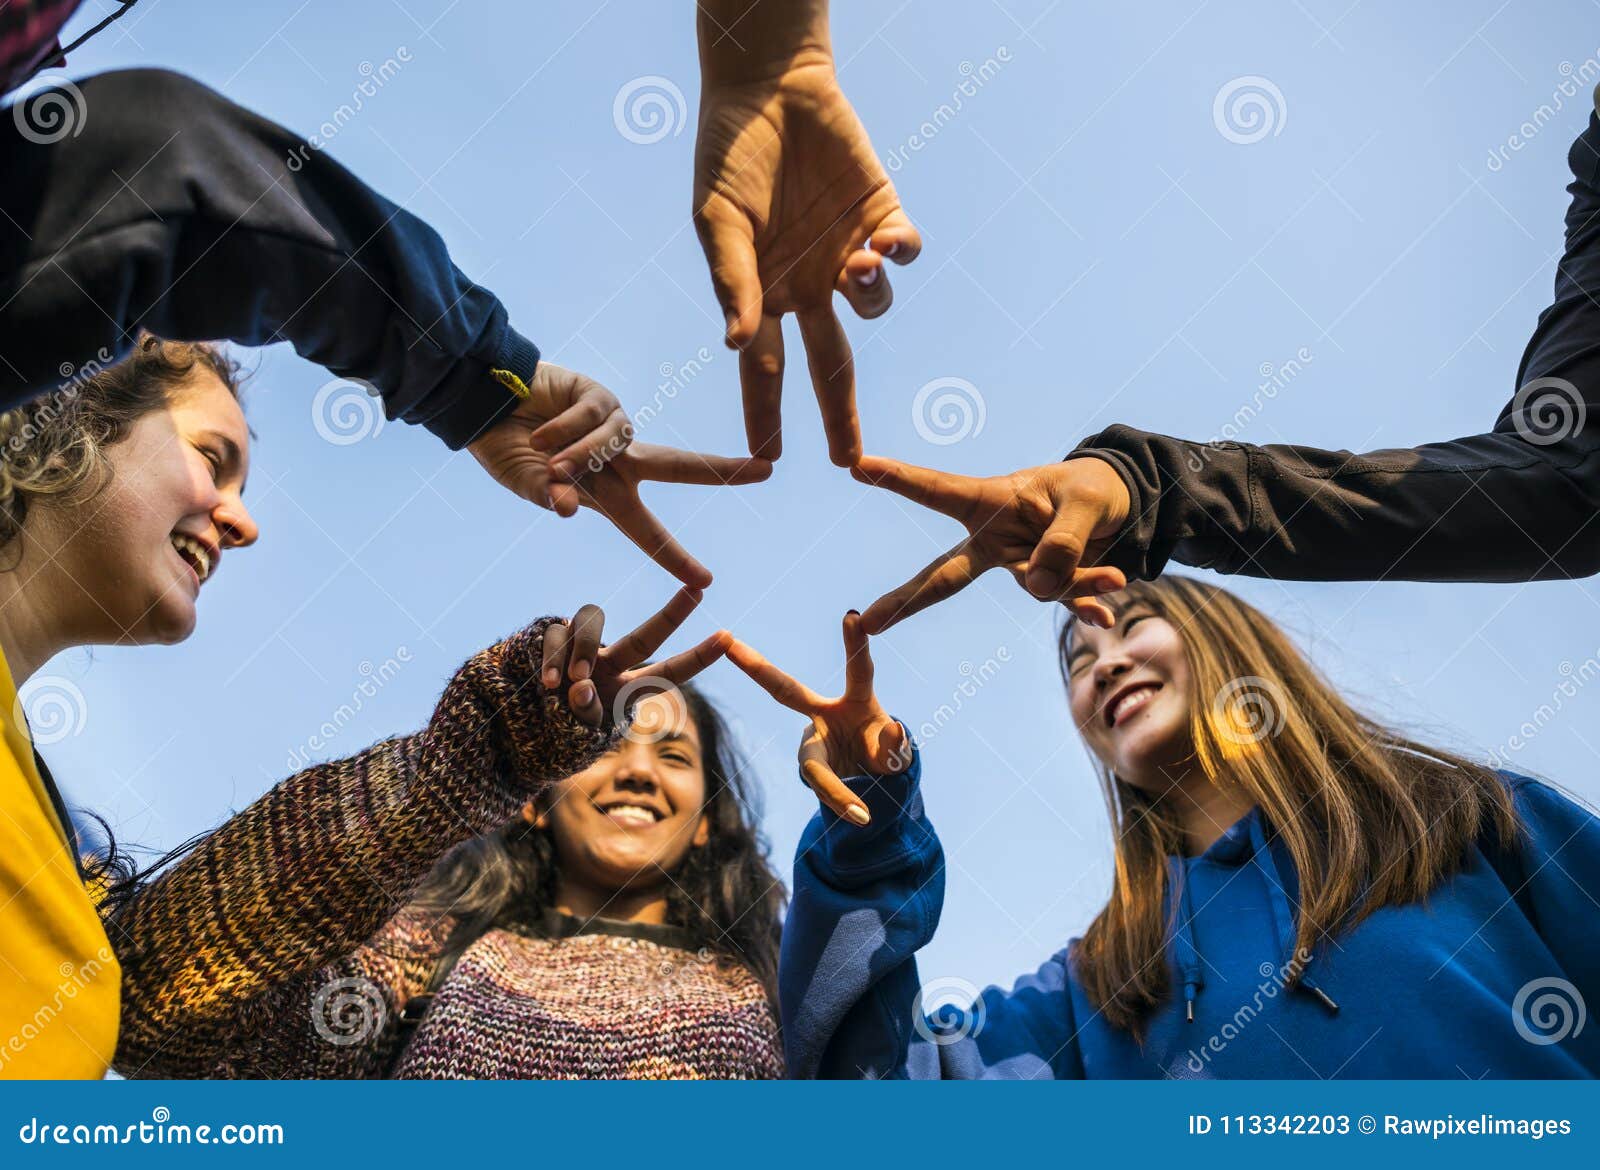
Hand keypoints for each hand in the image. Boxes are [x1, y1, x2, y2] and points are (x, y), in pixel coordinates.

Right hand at [468, 361, 770, 586]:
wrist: (482, 403)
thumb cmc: (506, 451)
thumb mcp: (527, 484)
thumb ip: (548, 497)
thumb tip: (569, 509)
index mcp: (607, 495)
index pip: (647, 531)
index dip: (675, 556)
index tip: (706, 581)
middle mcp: (619, 460)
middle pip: (680, 465)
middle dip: (722, 469)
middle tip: (767, 470)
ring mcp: (612, 424)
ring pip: (616, 443)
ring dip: (580, 454)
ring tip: (542, 454)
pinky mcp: (599, 393)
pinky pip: (594, 416)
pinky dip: (565, 429)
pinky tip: (539, 430)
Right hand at [540, 587, 730, 725]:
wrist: (514, 722)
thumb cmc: (554, 731)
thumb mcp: (576, 734)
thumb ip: (584, 714)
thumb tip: (579, 687)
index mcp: (626, 689)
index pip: (668, 673)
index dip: (698, 657)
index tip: (729, 636)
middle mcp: (611, 663)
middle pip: (645, 636)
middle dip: (673, 614)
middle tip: (698, 590)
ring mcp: (582, 648)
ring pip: (593, 630)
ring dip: (583, 657)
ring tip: (566, 688)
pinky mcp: (551, 636)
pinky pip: (557, 635)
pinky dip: (554, 661)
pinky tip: (547, 683)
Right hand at [695, 0, 920, 464]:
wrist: (768, 89)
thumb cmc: (729, 155)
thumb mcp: (718, 222)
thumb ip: (732, 283)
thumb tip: (733, 345)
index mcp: (763, 294)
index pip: (763, 369)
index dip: (766, 413)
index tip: (768, 458)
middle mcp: (808, 286)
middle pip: (830, 364)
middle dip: (840, 414)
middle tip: (848, 461)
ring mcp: (846, 254)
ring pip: (873, 305)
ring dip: (870, 296)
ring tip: (855, 266)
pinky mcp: (880, 216)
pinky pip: (900, 252)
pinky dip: (899, 253)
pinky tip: (886, 243)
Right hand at [727, 612, 907, 824]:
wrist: (871, 785)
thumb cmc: (885, 755)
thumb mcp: (898, 752)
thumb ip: (897, 744)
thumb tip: (896, 731)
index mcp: (856, 700)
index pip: (858, 669)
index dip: (855, 643)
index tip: (854, 614)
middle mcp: (822, 715)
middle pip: (783, 689)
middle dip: (754, 664)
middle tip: (727, 641)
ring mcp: (812, 741)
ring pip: (816, 767)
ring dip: (839, 790)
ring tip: (863, 815)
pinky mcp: (811, 769)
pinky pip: (826, 789)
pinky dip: (845, 803)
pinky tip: (861, 816)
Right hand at [852, 455, 1133, 632]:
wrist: (1120, 507)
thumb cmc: (1092, 489)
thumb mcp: (1086, 503)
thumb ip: (1063, 544)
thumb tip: (1037, 589)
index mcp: (993, 500)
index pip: (939, 491)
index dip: (899, 479)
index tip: (856, 465)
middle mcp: (995, 538)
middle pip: (943, 573)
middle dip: (906, 599)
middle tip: (868, 622)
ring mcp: (1018, 564)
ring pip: (1036, 588)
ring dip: (1079, 582)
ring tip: (1115, 574)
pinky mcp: (1046, 583)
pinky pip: (1061, 600)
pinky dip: (1087, 604)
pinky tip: (1104, 617)